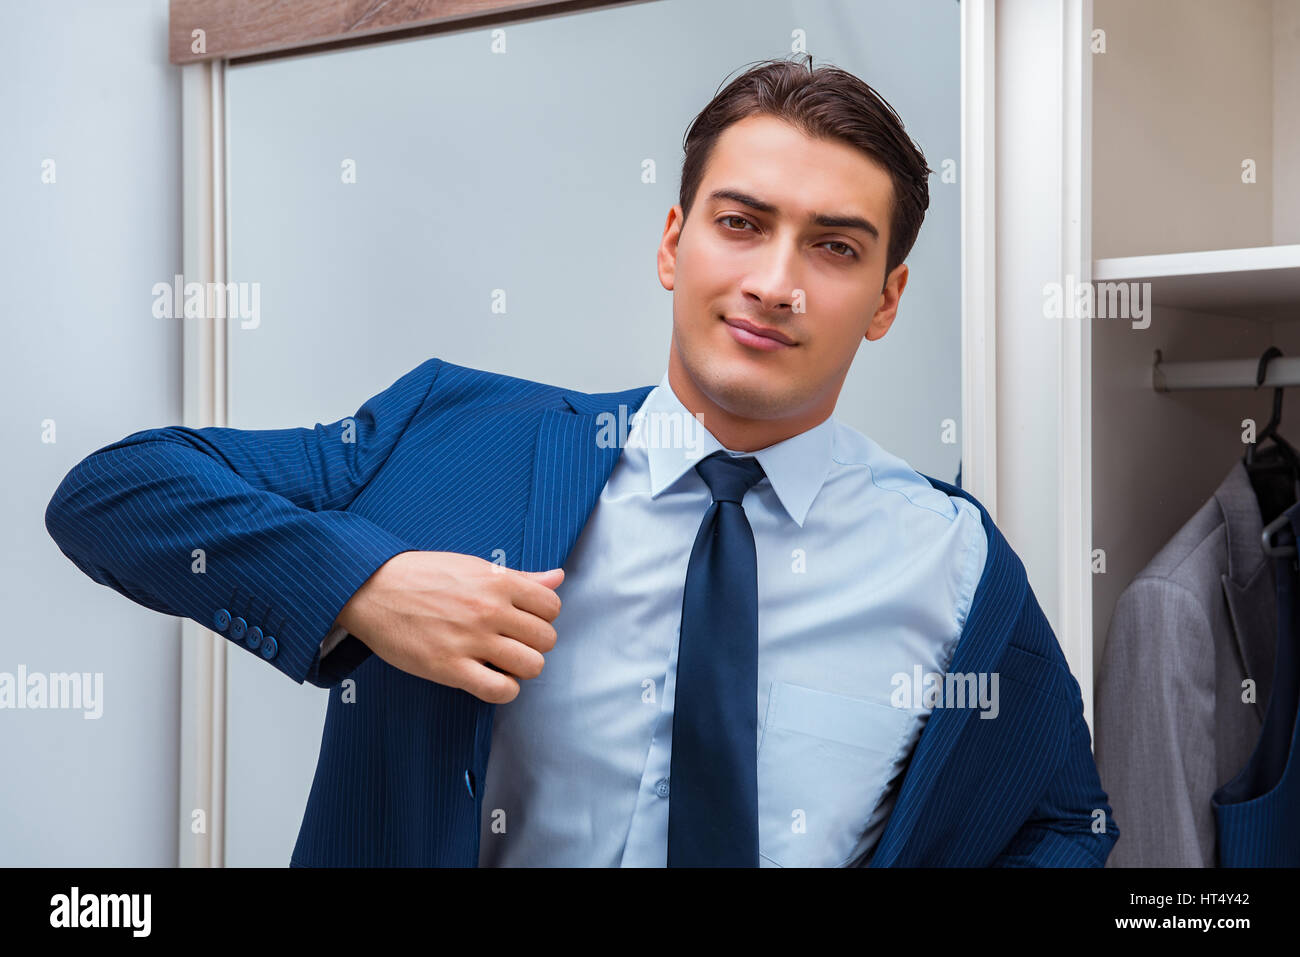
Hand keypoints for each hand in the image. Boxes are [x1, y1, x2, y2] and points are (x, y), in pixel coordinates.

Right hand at [335, 551, 563, 702]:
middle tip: (512, 644)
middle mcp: (489, 610)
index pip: (551, 606)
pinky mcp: (449, 667)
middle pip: (546, 639)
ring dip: (521, 669)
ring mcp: (471, 640)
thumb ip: (519, 578)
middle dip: (533, 645)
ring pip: (531, 666)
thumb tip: (557, 578)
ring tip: (501, 663)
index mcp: (497, 583)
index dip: (542, 618)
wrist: (371, 588)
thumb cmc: (422, 575)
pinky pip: (500, 690)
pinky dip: (503, 690)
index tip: (524, 622)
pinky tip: (489, 679)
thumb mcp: (474, 566)